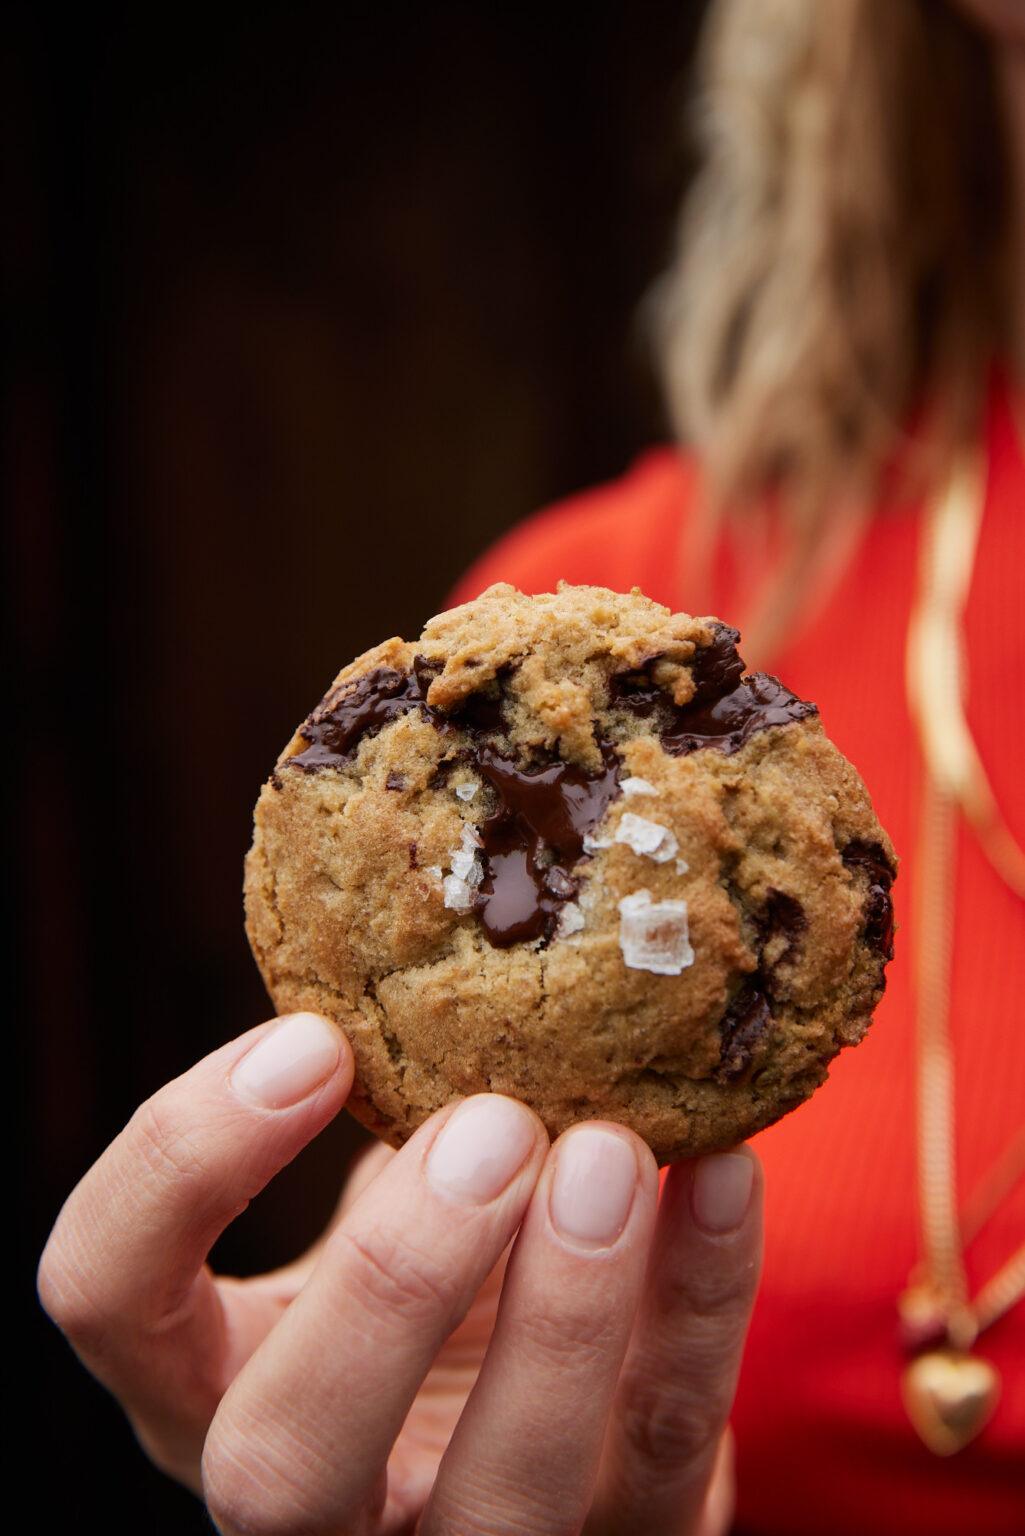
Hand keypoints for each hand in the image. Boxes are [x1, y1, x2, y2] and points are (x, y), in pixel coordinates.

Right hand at [38, 1011, 761, 1534]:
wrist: (572, 1432)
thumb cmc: (448, 1276)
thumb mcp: (380, 1194)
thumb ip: (382, 1102)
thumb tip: (441, 893)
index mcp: (211, 1378)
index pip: (104, 1293)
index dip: (178, 1165)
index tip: (311, 1038)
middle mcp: (313, 1493)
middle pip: (277, 1465)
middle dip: (385, 1286)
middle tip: (488, 1124)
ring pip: (491, 1503)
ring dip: (561, 1318)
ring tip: (612, 1151)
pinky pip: (665, 1447)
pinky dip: (701, 1301)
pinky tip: (726, 1173)